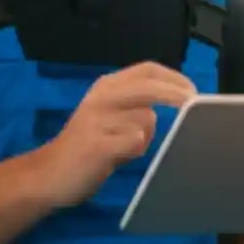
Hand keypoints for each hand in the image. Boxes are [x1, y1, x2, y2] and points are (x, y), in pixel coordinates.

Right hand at [35, 61, 195, 208]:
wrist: (49, 174)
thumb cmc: (88, 144)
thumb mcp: (110, 114)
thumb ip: (137, 104)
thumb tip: (178, 101)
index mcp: (107, 85)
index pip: (147, 69)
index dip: (174, 78)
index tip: (193, 91)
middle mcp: (102, 96)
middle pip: (149, 86)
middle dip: (177, 95)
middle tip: (195, 106)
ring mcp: (98, 120)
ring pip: (146, 120)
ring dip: (146, 137)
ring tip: (123, 149)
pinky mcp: (97, 144)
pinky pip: (135, 143)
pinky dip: (134, 152)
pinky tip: (116, 158)